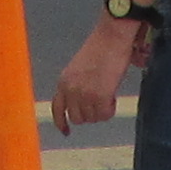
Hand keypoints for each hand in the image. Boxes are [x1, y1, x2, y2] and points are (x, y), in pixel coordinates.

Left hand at [52, 16, 141, 132]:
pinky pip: (104, 115)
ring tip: (108, 96)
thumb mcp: (80, 68)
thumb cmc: (101, 48)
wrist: (112, 37)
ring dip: (101, 111)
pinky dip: (110, 110)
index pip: (57, 109)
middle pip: (77, 118)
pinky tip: (113, 97)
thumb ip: (77, 86)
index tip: (66, 132)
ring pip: (92, 118)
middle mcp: (70, 90)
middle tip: (101, 102)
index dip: (61, 123)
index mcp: (63, 81)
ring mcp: (84, 94)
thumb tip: (85, 106)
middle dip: (90, 114)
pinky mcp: (99, 96)